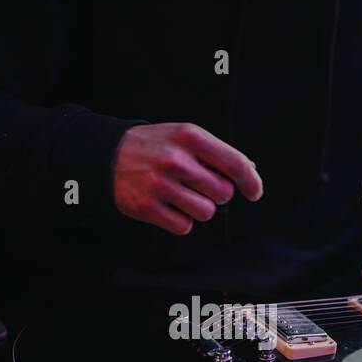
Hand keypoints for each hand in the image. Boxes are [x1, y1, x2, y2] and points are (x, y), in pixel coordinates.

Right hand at [112, 123, 262, 234]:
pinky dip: (181, 220)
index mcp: (190, 136)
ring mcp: (161, 184)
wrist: (107, 154)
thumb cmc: (154, 146)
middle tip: (199, 186)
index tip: (254, 192)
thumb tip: (251, 171)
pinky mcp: (148, 207)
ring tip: (182, 195)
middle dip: (217, 194)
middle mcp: (176, 159)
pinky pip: (184, 226)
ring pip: (206, 212)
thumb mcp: (183, 135)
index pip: (235, 163)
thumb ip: (216, 152)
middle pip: (223, 193)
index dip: (251, 182)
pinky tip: (169, 206)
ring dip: (199, 208)